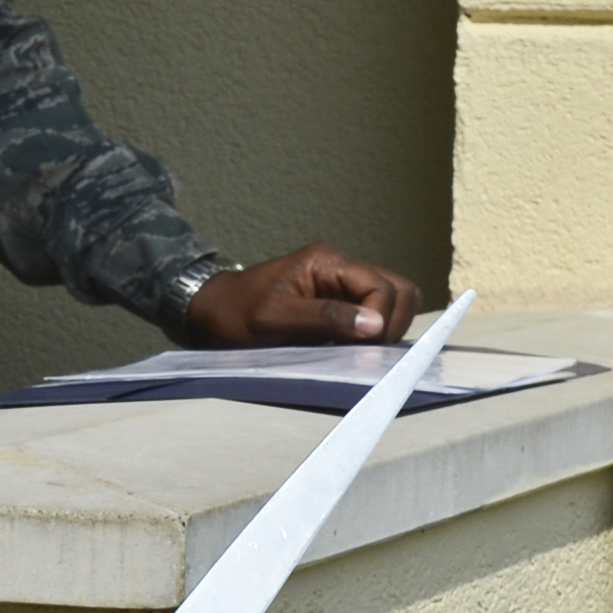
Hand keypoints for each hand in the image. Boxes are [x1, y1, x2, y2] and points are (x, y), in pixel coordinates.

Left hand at [181, 244, 421, 348]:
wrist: (213, 311)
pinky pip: (376, 311)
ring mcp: (343, 282)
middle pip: (399, 289)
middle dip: (392, 324)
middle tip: (365, 352)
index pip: (383, 288)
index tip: (362, 350)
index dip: (382, 321)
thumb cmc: (236, 314)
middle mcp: (342, 265)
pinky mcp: (341, 299)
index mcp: (328, 261)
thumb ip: (326, 318)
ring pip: (394, 300)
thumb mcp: (275, 319)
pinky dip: (373, 332)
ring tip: (357, 350)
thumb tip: (374, 325)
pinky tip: (349, 347)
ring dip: (386, 328)